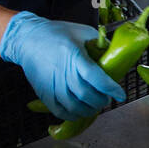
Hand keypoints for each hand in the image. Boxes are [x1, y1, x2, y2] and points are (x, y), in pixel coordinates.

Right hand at [0, 12, 125, 120]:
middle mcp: (63, 72)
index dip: (111, 89)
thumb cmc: (56, 33)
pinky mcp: (44, 93)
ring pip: (75, 107)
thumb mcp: (81, 31)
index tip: (120, 94)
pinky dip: (73, 115)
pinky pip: (60, 111)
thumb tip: (114, 54)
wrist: (27, 39)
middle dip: (101, 101)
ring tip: (95, 105)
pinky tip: (80, 111)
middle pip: (87, 95)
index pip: (96, 77)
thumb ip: (99, 43)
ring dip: (89, 110)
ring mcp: (52, 85)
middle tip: (106, 98)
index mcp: (74, 56)